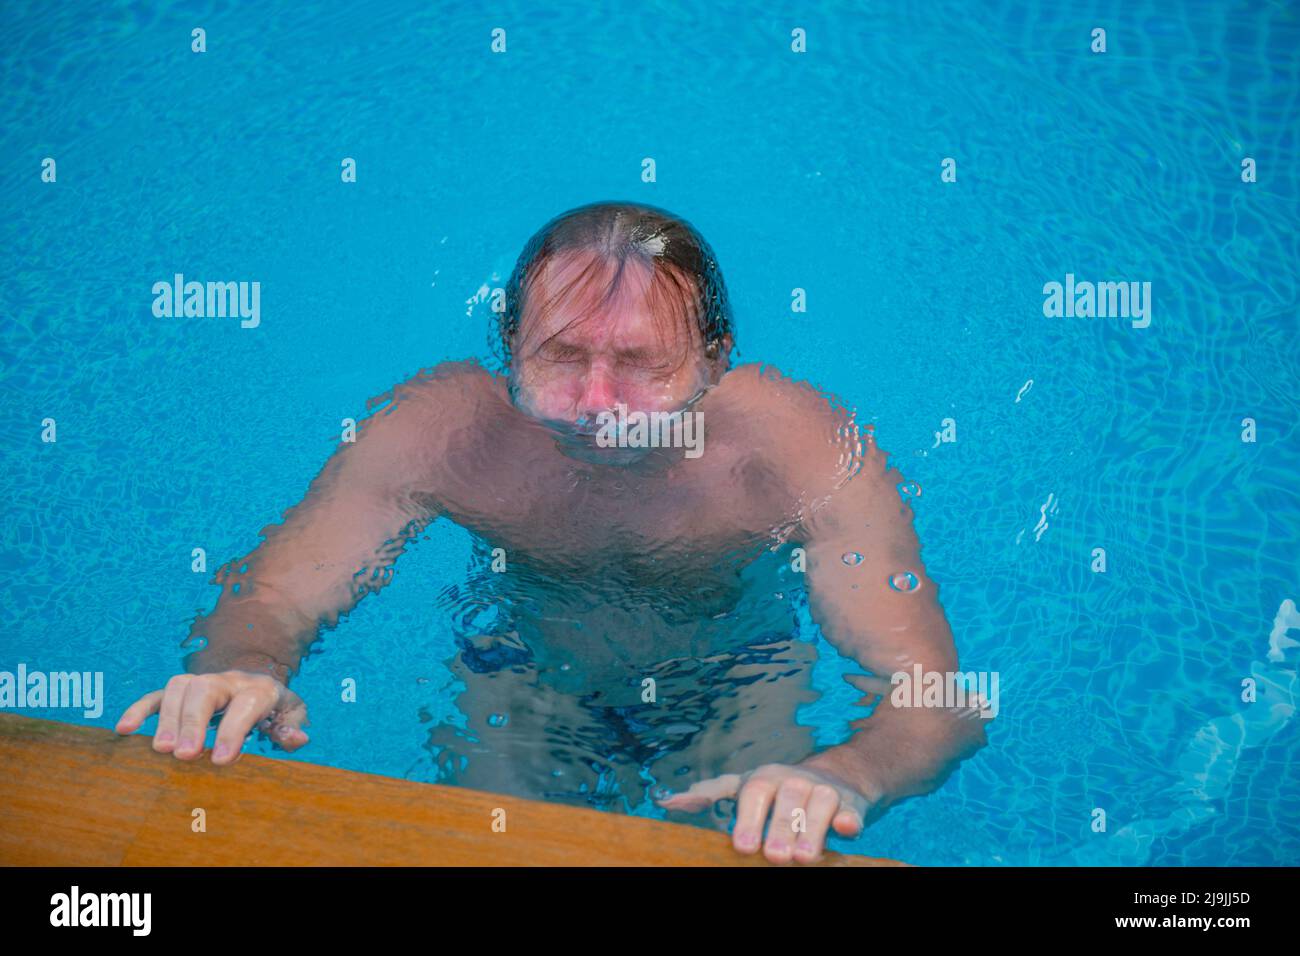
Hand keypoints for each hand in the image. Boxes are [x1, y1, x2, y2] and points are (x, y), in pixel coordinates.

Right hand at [115, 669, 308, 764]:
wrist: (259, 682)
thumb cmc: (275, 708)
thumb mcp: (292, 714)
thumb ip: (293, 728)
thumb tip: (296, 739)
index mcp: (259, 689)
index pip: (247, 702)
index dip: (234, 730)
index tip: (222, 760)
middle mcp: (229, 681)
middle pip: (207, 689)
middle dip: (195, 721)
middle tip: (186, 755)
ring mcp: (203, 683)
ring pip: (181, 686)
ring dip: (169, 717)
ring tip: (161, 749)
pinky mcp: (181, 692)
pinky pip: (157, 694)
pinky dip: (140, 709)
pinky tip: (125, 729)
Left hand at [656, 761, 870, 862]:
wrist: (837, 777)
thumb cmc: (780, 789)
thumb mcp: (745, 785)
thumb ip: (711, 793)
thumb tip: (667, 803)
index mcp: (765, 778)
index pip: (753, 794)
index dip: (748, 819)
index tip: (742, 846)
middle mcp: (794, 780)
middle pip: (786, 800)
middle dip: (779, 828)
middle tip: (774, 857)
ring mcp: (823, 790)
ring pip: (818, 805)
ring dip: (811, 830)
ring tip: (803, 857)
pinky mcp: (851, 804)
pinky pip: (850, 810)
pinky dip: (848, 819)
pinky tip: (845, 828)